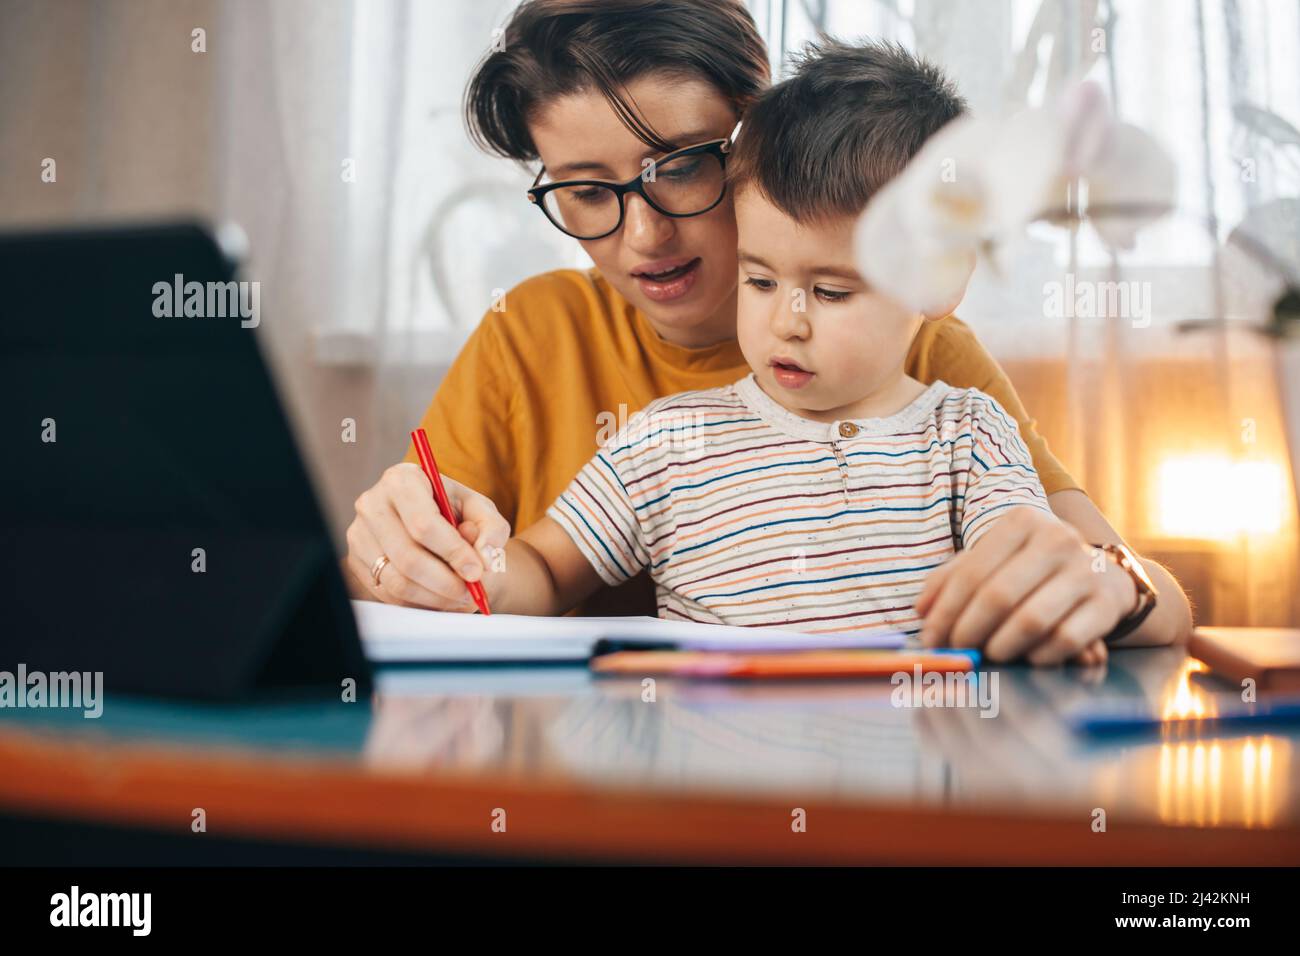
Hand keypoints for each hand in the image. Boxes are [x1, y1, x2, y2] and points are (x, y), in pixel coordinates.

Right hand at [345, 463, 510, 609]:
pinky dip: (419, 603)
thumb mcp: (481, 511)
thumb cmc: (457, 513)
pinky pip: (387, 593)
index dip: (452, 552)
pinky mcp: (355, 561)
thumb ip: (491, 529)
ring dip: (434, 597)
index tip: (476, 571)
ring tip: (460, 598)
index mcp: (402, 479)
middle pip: (407, 556)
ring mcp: (358, 534)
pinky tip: (440, 598)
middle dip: (445, 582)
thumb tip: (485, 558)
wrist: (431, 526)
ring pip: (396, 581)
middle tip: (471, 592)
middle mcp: (372, 504)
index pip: (423, 523)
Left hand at [915, 506, 1135, 664]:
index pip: (972, 573)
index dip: (946, 611)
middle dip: (969, 632)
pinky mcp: (1107, 603)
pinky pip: (1065, 639)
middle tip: (958, 651)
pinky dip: (1039, 655)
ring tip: (990, 655)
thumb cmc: (1032, 568)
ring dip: (1001, 647)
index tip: (932, 638)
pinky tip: (1028, 657)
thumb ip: (952, 578)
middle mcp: (1057, 539)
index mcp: (1022, 521)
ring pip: (1031, 620)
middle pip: (998, 597)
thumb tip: (922, 610)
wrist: (1103, 573)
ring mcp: (1087, 570)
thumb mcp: (993, 559)